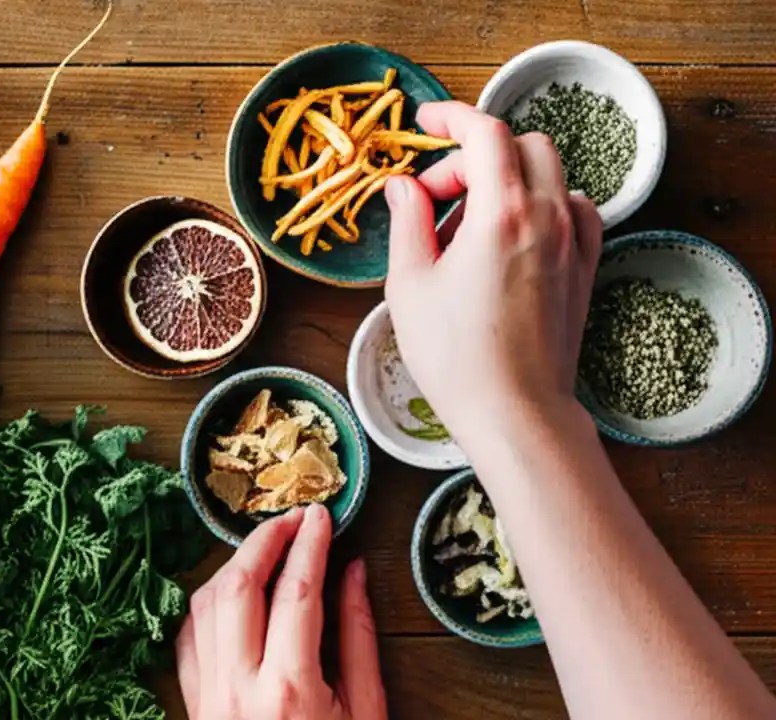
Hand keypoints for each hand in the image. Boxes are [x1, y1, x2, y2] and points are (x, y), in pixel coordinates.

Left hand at [176, 504, 386, 719]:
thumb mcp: (365, 709)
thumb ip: (358, 637)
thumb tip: (354, 571)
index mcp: (290, 690)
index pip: (297, 592)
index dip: (310, 545)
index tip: (321, 517)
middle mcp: (238, 687)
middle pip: (239, 586)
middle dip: (265, 540)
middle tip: (292, 519)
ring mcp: (208, 694)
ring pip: (207, 603)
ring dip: (235, 565)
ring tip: (267, 550)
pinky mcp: (192, 702)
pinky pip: (188, 634)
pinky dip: (210, 602)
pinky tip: (234, 591)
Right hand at [383, 101, 602, 437]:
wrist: (515, 411)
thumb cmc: (455, 356)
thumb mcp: (409, 285)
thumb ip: (407, 223)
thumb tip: (403, 187)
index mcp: (499, 213)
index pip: (485, 132)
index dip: (451, 117)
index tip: (423, 124)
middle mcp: (545, 216)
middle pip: (519, 145)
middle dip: (472, 156)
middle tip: (435, 197)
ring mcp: (573, 242)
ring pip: (549, 174)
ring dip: (507, 179)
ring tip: (470, 225)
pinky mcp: (584, 268)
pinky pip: (574, 209)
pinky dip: (543, 203)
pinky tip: (514, 235)